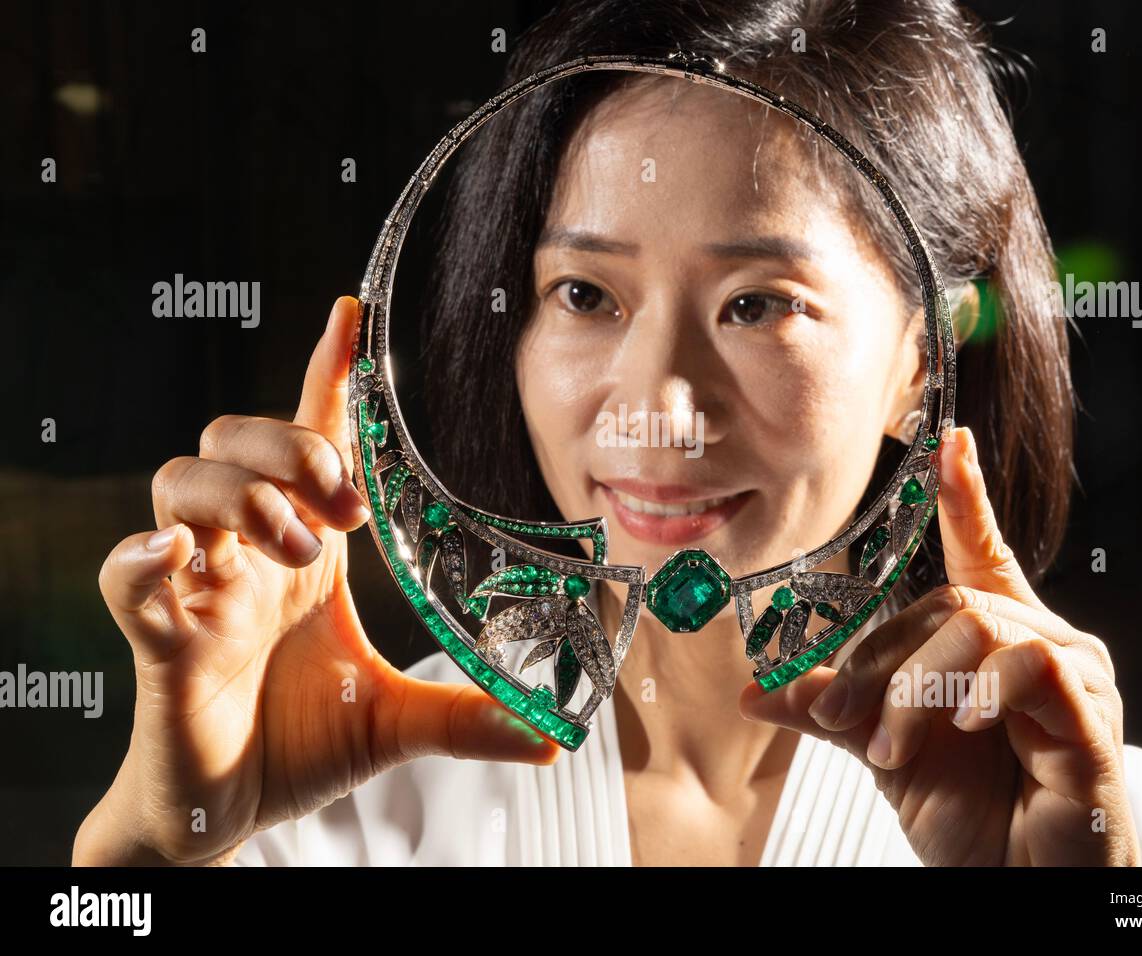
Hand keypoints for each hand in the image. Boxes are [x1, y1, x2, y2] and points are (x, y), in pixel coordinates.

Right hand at [76, 296, 557, 865]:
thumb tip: (553, 741)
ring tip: (300, 549)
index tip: (352, 313)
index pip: (310, 439)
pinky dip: (145, 559)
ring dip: (245, 496)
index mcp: (307, 554)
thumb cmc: (299, 747)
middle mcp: (246, 556)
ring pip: (181, 481)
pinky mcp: (160, 641)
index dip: (326, 374)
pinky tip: (179, 562)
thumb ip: (467, 719)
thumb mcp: (394, 722)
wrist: (226, 813)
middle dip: (291, 445)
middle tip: (345, 504)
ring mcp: (198, 592)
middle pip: (237, 436)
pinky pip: (126, 576)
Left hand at [739, 427, 1136, 865]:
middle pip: (949, 605)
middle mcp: (1040, 644)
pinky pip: (1035, 667)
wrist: (1016, 884)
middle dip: (878, 662)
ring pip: (978, 629)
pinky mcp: (1093, 716)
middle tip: (837, 719)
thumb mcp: (884, 750)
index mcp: (992, 641)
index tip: (951, 438)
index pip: (981, 551)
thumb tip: (756, 689)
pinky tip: (967, 722)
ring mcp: (1074, 677)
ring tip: (887, 747)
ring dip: (914, 689)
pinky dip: (986, 688)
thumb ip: (833, 707)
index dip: (965, 496)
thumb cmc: (968, 813)